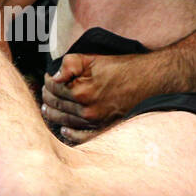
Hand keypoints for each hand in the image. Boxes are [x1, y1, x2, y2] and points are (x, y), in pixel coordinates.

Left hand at [41, 51, 158, 142]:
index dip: (48, 80)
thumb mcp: (94, 58)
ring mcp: (95, 122)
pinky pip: (82, 137)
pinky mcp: (104, 129)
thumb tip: (54, 75)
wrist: (150, 81)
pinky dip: (70, 134)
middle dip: (48, 96)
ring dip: (53, 113)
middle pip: (56, 105)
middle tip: (45, 91)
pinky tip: (64, 129)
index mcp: (81, 91)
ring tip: (47, 108)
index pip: (53, 87)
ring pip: (64, 120)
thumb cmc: (124, 68)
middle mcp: (86, 110)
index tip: (48, 77)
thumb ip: (70, 64)